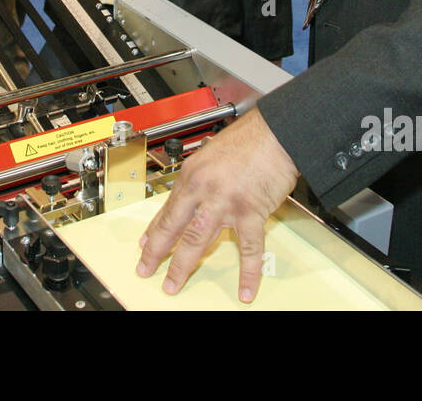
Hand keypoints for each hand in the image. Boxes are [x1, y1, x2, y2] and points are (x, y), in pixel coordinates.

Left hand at [136, 109, 298, 302]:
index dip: (153, 230)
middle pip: (173, 227)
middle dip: (156, 252)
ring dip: (183, 266)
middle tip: (145, 269)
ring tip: (174, 284)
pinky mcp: (250, 211)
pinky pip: (248, 248)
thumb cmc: (250, 138)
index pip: (167, 208)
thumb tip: (195, 197)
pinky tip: (245, 289)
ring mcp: (225, 202)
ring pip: (197, 240)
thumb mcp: (213, 153)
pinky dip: (248, 272)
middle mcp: (203, 189)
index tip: (144, 245)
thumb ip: (202, 178)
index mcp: (192, 174)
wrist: (278, 132)